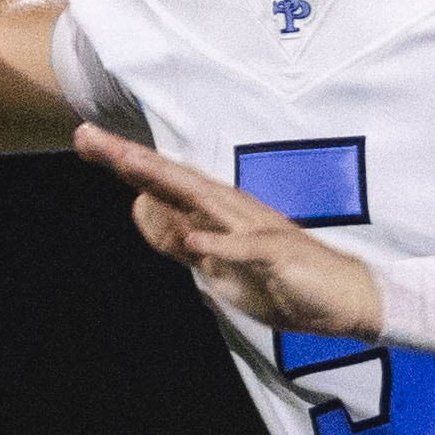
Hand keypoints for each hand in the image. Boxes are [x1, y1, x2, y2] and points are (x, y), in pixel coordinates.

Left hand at [75, 126, 383, 338]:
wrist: (346, 298)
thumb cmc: (284, 281)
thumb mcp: (219, 266)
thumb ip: (183, 241)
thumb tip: (144, 215)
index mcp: (217, 215)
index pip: (164, 186)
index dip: (127, 164)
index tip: (87, 140)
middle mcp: (232, 213)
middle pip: (174, 181)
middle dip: (132, 160)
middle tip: (89, 136)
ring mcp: (255, 231)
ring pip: (204, 201)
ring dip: (167, 183)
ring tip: (128, 163)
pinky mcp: (279, 255)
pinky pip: (246, 249)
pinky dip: (220, 245)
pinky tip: (195, 240)